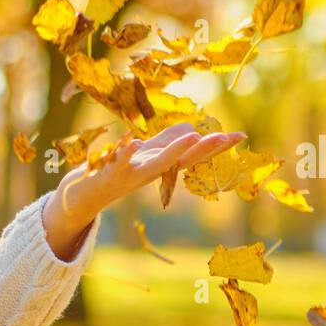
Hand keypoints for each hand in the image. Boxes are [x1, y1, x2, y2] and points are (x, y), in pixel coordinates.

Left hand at [41, 124, 246, 260]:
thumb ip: (166, 143)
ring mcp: (130, 174)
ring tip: (192, 136)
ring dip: (173, 150)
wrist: (83, 195)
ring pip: (155, 164)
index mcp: (161, 165)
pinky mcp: (108, 174)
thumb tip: (192, 129)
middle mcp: (151, 172)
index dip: (216, 145)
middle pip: (182, 159)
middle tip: (228, 137)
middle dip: (205, 148)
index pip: (193, 153)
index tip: (242, 136)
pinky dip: (125, 152)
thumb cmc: (116, 171)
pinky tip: (133, 140)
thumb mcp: (145, 155)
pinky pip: (117, 162)